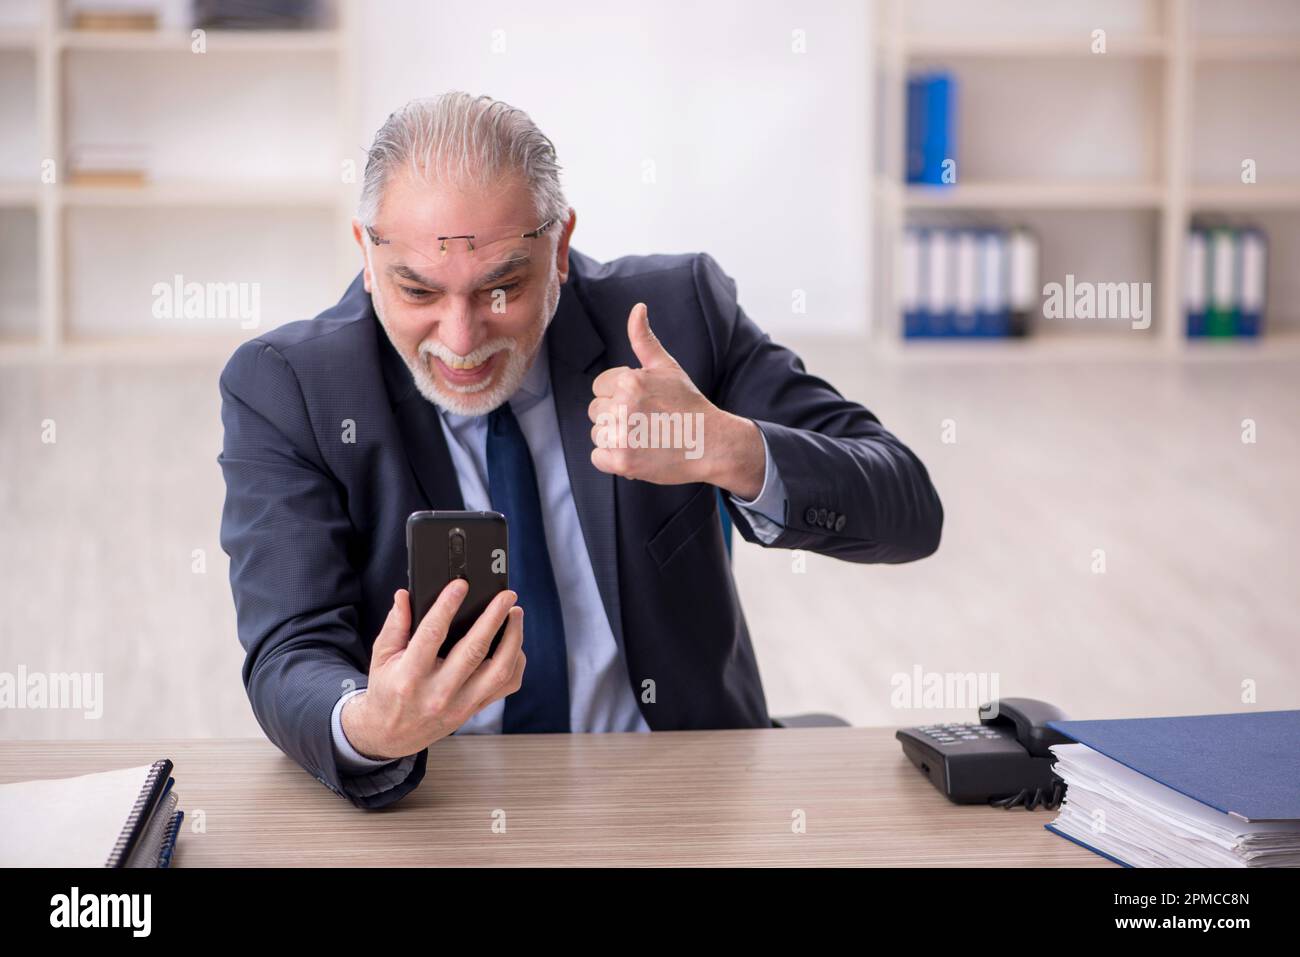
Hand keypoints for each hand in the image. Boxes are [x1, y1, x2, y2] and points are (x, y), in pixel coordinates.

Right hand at [341, 581, 525, 760]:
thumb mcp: (382, 657)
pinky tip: (514, 643)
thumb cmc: (388, 689)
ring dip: (513, 639)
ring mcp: (460, 705)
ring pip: (499, 671)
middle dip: (493, 618)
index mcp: (409, 676)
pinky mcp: (474, 710)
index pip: (432, 635)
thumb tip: (405, 595)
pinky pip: (506, 685)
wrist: (392, 734)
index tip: (461, 585)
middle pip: (474, 651)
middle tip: (506, 595)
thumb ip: (395, 625)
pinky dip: (516, 662)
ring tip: (515, 613)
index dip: (447, 606)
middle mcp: (438, 693)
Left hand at [587, 302, 765, 498]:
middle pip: (595, 412)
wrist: (711, 443)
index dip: (618, 397)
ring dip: (615, 439)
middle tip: (646, 422)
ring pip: (597, 434)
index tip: (642, 405)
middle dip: (616, 418)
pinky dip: (614, 460)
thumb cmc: (688, 404)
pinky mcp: (623, 461)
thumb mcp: (667, 367)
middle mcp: (622, 406)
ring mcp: (622, 435)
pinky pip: (598, 458)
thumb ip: (644, 339)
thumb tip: (637, 308)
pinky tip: (638, 453)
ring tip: (644, 438)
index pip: (598, 388)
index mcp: (629, 380)